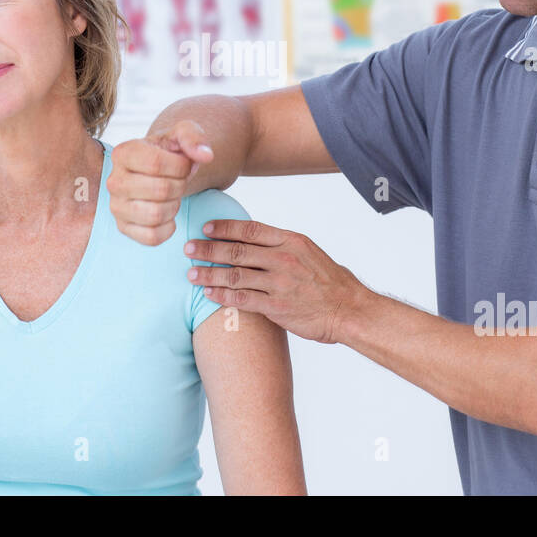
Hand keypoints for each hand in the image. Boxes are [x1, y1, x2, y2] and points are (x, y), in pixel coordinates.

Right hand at [107, 120, 213, 244]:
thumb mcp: (181, 134)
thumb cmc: (169, 152)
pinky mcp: (124, 228)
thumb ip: (193, 137)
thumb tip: (206, 155)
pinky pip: (152, 237)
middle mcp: (114, 181)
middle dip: (180, 185)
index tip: (184, 164)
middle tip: (179, 181)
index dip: (181, 167)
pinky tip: (168, 213)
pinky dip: (168, 228)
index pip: (156, 163)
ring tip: (173, 196)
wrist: (159, 171)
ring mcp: (116, 207)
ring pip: (156, 215)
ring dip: (175, 206)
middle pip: (160, 190)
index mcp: (123, 153)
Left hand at [184, 219, 367, 343]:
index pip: (250, 229)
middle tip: (188, 248)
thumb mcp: (308, 251)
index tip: (206, 228)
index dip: (224, 228)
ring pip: (234, 274)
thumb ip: (281, 245)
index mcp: (291, 241)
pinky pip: (241, 299)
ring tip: (190, 273)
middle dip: (208, 249)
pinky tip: (207, 293)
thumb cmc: (331, 281)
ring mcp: (279, 283)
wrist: (348, 309)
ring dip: (208, 273)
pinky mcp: (276, 307)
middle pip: (236, 250)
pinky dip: (221, 295)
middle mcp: (283, 258)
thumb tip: (255, 241)